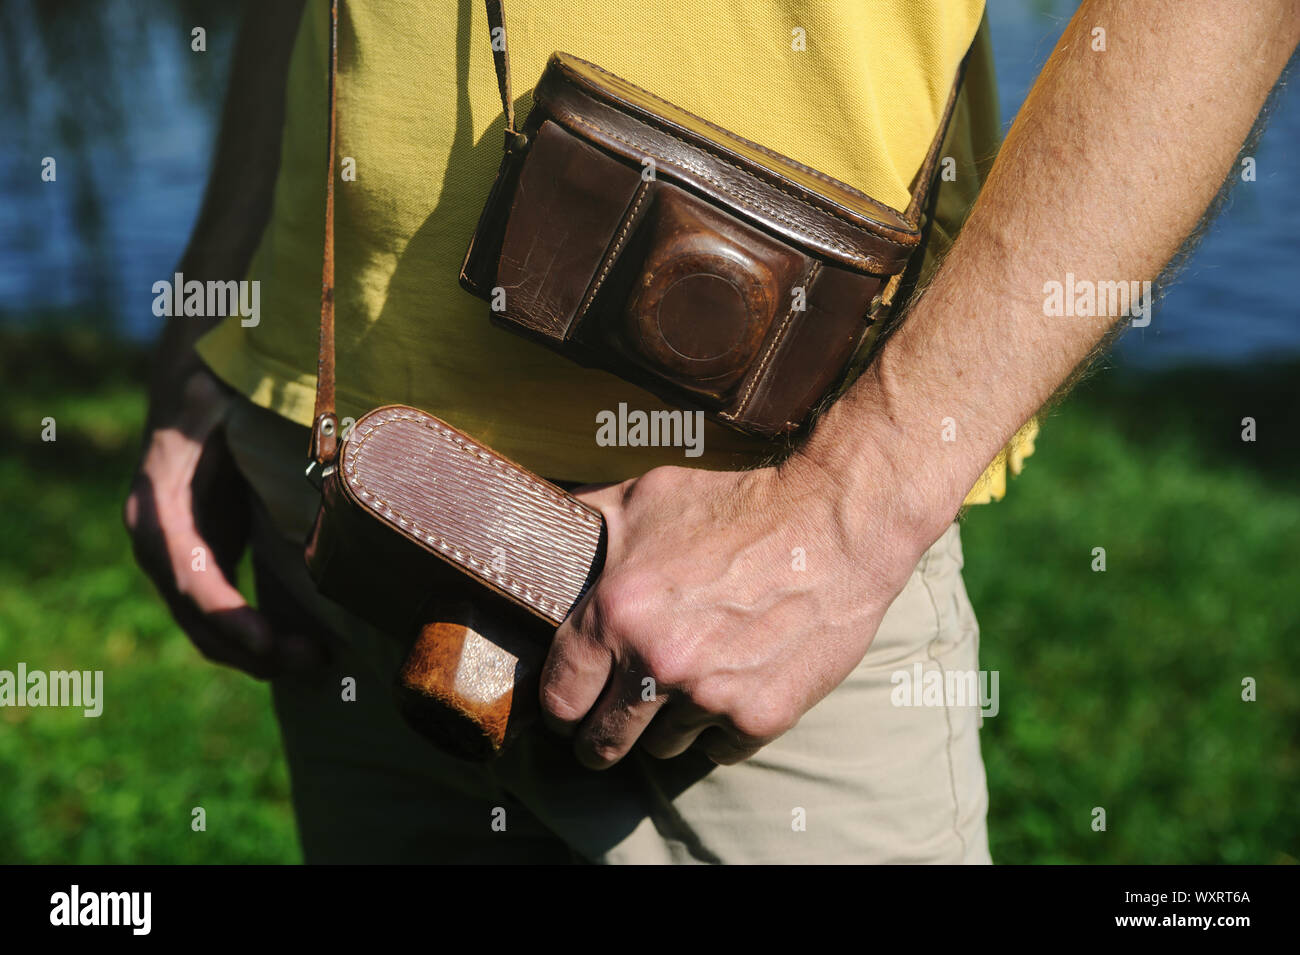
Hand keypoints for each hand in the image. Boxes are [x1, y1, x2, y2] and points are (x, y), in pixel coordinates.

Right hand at [123, 367, 324, 677]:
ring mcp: (172, 551)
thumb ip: (257, 420)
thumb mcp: (230, 397)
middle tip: (316, 662)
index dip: (228, 616)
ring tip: (315, 662)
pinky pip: (217, 610)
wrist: (191, 383)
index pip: (190, 576)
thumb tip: (320, 430)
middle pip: (197, 614)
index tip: (269, 645)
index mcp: (160, 502)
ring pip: (205, 622)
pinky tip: (296, 648)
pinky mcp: (198, 556)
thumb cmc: (218, 386)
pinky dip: (252, 635)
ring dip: (256, 651)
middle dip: (253, 647)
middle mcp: (156, 535)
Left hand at [539, 458, 929, 767]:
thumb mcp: (647, 497)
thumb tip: (540, 529)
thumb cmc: (735, 506)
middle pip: (603, 743)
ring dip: (668, 725)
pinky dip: (721, 730)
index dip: (562, 709)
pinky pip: (718, 751)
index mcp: (616, 613)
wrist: (833, 525)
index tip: (570, 711)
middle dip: (601, 738)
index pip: (560, 699)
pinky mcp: (760, 716)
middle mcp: (656, 662)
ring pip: (663, 747)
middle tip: (613, 727)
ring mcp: (710, 696)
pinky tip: (732, 689)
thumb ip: (588, 522)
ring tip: (689, 685)